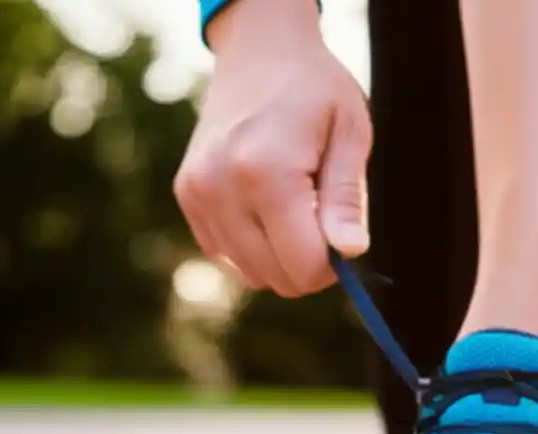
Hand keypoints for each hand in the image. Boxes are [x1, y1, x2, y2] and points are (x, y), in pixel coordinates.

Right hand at [173, 0, 370, 295]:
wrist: (259, 51)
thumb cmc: (316, 90)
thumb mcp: (350, 134)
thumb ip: (346, 198)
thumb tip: (350, 253)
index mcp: (267, 171)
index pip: (303, 265)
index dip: (332, 266)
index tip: (344, 240)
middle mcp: (221, 186)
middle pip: (276, 277)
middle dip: (308, 265)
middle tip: (324, 223)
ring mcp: (197, 192)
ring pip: (250, 272)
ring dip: (280, 256)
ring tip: (296, 207)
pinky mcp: (187, 195)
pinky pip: (226, 254)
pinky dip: (253, 245)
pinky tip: (268, 206)